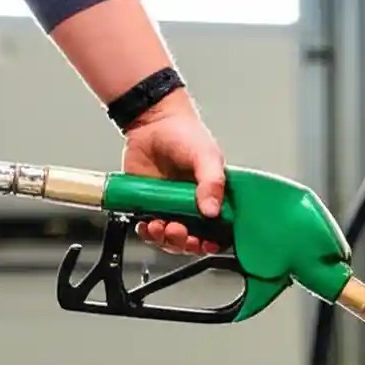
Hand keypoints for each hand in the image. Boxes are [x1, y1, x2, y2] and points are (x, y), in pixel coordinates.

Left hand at [122, 90, 226, 255]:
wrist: (152, 122)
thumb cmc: (185, 135)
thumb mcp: (206, 156)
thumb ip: (212, 182)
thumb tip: (212, 210)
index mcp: (212, 198)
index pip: (218, 231)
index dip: (212, 242)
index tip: (205, 242)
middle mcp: (192, 207)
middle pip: (191, 240)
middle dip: (184, 242)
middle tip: (178, 231)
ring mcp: (170, 208)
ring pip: (169, 239)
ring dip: (164, 239)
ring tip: (160, 226)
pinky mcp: (148, 206)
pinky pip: (148, 229)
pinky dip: (146, 232)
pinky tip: (146, 225)